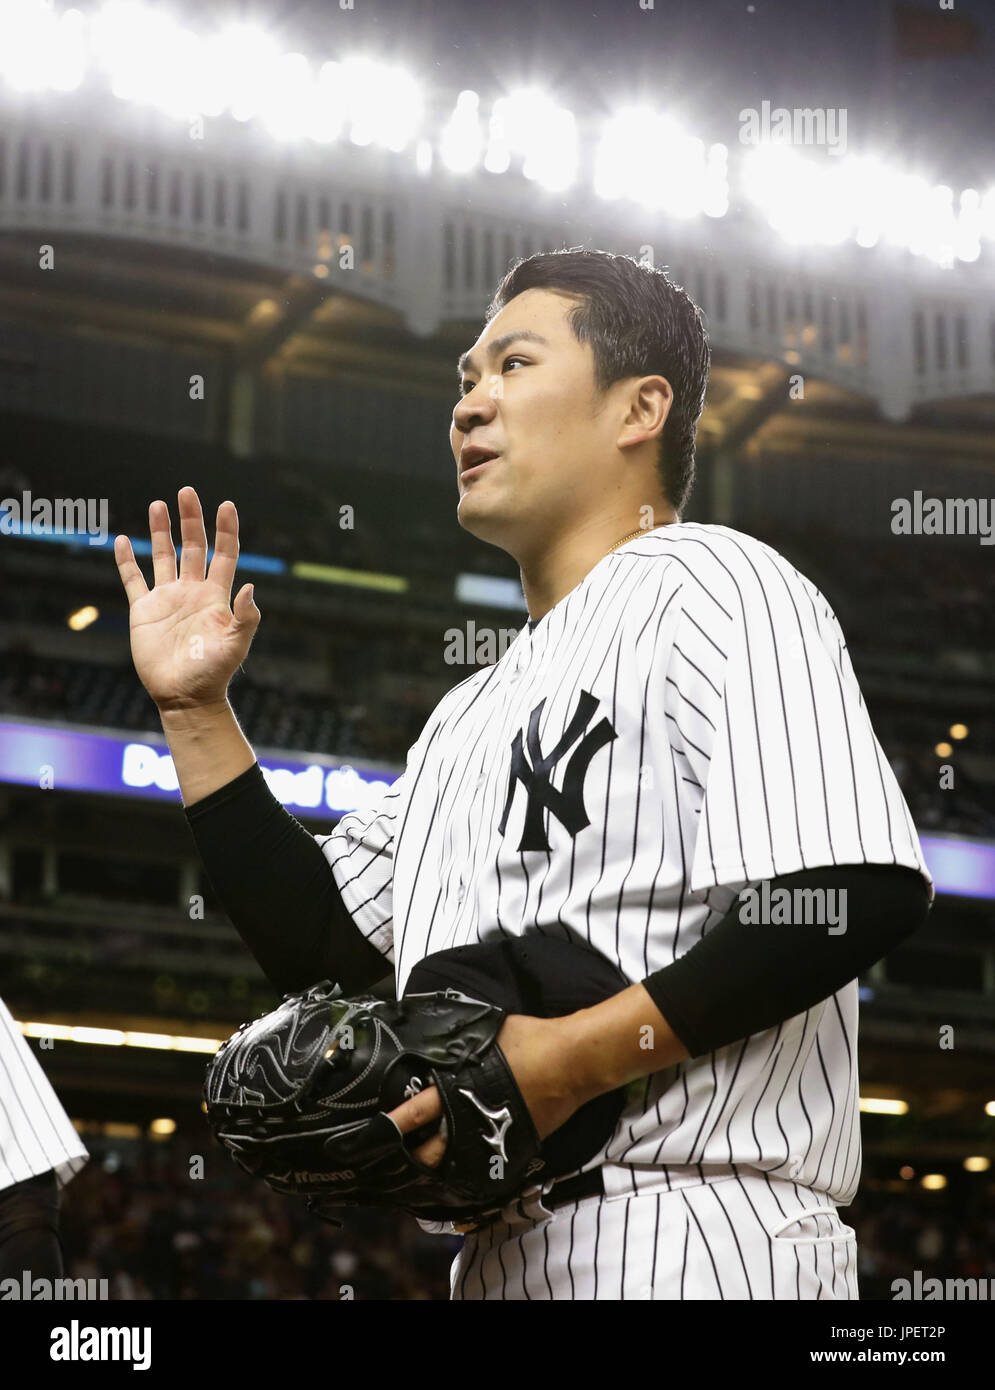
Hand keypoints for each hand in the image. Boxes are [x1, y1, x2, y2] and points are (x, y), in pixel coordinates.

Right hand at [114, 487, 259, 712]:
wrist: (184, 696)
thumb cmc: (213, 673)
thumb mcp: (236, 645)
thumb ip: (245, 617)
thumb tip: (251, 587)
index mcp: (216, 596)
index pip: (224, 554)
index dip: (226, 530)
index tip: (227, 505)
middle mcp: (192, 591)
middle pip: (193, 547)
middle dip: (191, 519)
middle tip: (187, 492)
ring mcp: (168, 598)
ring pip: (163, 556)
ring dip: (161, 531)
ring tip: (159, 504)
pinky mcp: (144, 611)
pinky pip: (134, 579)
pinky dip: (127, 560)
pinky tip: (123, 540)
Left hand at [385, 1013, 588, 1168]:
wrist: (569, 1061)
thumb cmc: (529, 1039)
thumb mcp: (484, 1031)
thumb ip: (458, 1040)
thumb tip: (441, 1036)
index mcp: (459, 1085)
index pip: (418, 1110)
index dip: (396, 1123)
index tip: (379, 1130)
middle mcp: (472, 1116)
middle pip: (432, 1152)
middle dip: (412, 1157)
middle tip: (398, 1157)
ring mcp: (494, 1136)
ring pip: (456, 1165)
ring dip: (440, 1166)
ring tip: (426, 1168)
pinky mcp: (515, 1147)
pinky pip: (487, 1162)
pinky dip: (473, 1166)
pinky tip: (465, 1166)